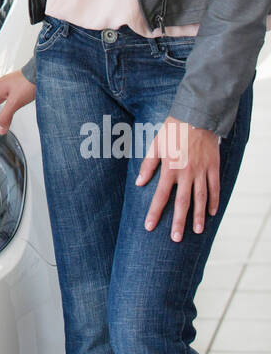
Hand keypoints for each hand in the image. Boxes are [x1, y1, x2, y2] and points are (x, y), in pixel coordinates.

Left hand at [135, 115, 220, 241]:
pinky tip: (212, 213)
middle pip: (182, 202)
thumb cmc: (173, 130)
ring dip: (198, 216)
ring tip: (196, 231)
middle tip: (176, 239)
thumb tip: (139, 183)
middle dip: (179, 222)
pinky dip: (215, 200)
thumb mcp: (156, 144)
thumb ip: (148, 164)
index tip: (149, 227)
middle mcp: (186, 172)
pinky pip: (215, 187)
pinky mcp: (213, 166)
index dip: (155, 212)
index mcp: (169, 168)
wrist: (197, 115)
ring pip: (200, 198)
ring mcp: (201, 170)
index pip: (160, 195)